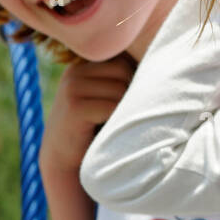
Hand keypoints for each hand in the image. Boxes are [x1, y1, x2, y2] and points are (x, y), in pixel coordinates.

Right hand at [38, 53, 136, 180]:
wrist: (63, 160)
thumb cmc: (92, 127)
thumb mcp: (101, 97)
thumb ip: (117, 79)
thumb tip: (157, 63)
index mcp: (81, 66)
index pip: (121, 59)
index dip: (132, 79)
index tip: (127, 102)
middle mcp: (74, 72)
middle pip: (122, 70)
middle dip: (129, 92)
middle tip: (120, 115)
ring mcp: (72, 88)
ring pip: (119, 89)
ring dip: (123, 109)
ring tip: (113, 124)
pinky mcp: (75, 107)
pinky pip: (112, 108)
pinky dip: (117, 122)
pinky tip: (107, 132)